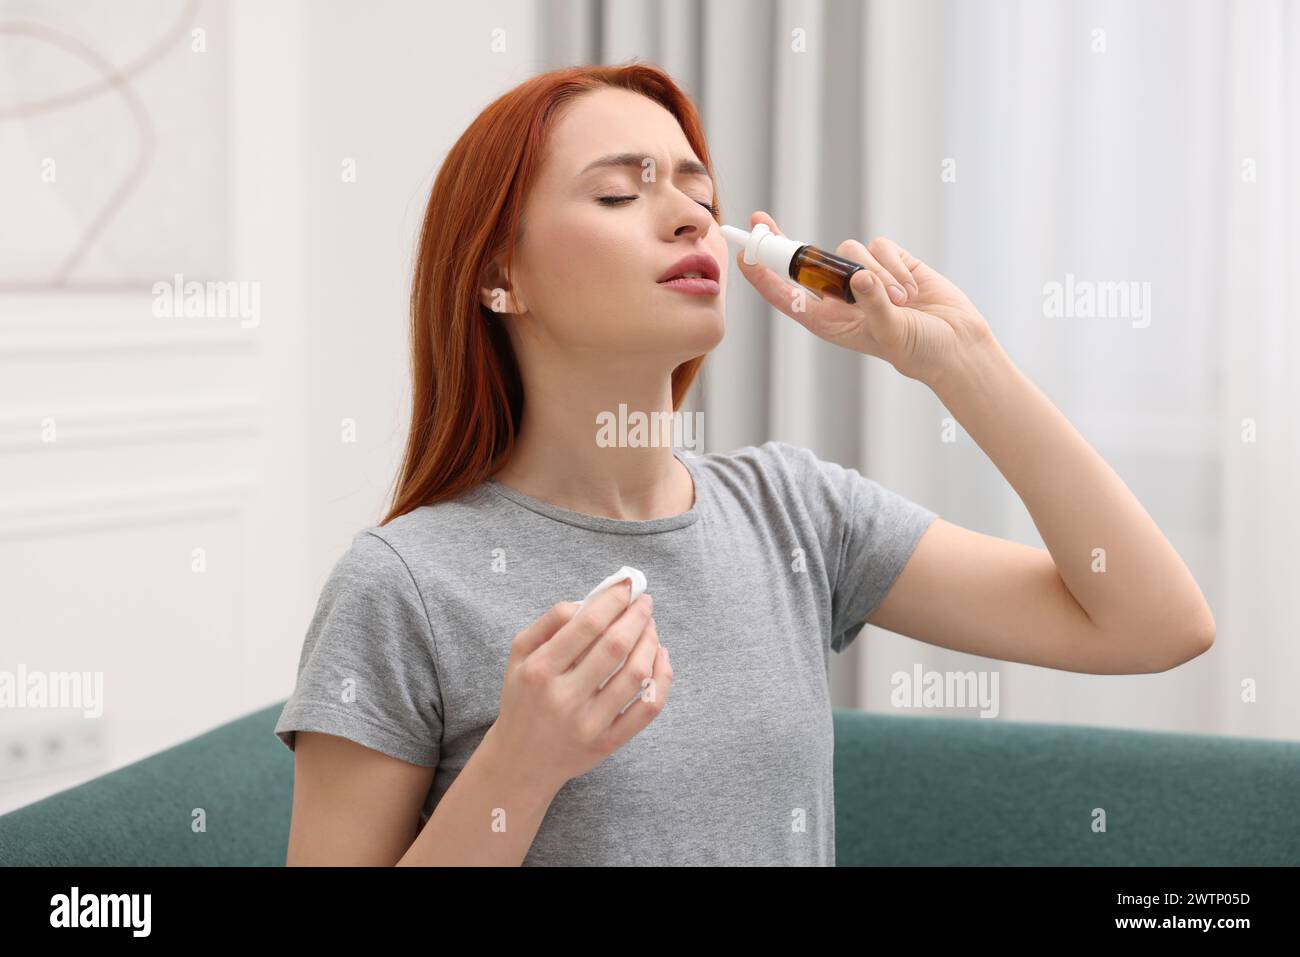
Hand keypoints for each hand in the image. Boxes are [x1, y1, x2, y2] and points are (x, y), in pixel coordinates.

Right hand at [488, 580, 671, 790]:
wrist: (520, 761)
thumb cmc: (523, 697)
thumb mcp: (520, 654)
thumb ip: (550, 621)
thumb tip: (590, 601)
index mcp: (540, 671)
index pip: (586, 625)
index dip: (613, 600)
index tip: (628, 586)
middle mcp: (563, 699)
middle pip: (615, 647)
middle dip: (637, 617)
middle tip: (645, 603)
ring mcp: (588, 724)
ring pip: (636, 675)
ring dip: (651, 643)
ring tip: (650, 628)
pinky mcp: (608, 744)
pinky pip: (647, 709)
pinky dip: (661, 678)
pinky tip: (660, 658)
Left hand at [732, 210, 995, 385]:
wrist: (956, 343)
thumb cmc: (918, 350)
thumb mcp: (892, 333)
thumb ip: (874, 306)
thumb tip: (861, 277)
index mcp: (828, 321)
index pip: (785, 294)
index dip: (762, 274)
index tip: (741, 254)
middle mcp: (840, 298)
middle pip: (802, 261)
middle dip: (783, 241)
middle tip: (760, 220)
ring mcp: (865, 278)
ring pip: (848, 250)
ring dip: (874, 272)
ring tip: (899, 301)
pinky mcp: (890, 262)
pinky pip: (879, 247)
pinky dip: (894, 266)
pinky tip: (910, 290)